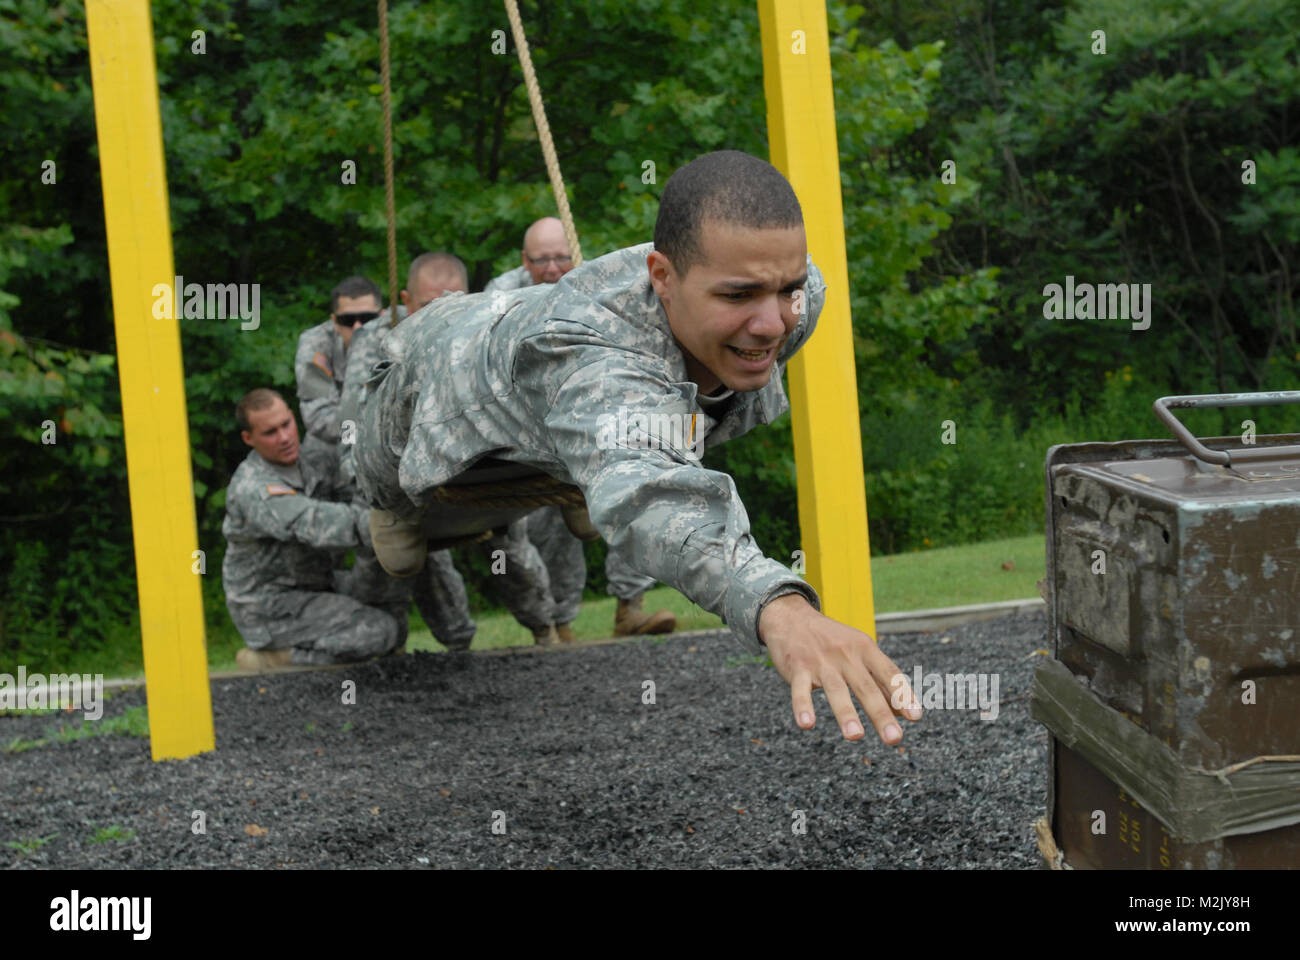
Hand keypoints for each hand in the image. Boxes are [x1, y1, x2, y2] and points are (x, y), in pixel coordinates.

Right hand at [758, 593, 920, 742]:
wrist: (791, 617)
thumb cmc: (831, 640)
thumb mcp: (858, 651)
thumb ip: (880, 681)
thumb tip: (904, 711)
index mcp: (865, 648)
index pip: (888, 673)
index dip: (902, 694)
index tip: (915, 717)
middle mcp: (846, 654)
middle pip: (866, 687)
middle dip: (880, 714)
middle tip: (894, 738)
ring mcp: (821, 661)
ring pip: (836, 689)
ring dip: (846, 713)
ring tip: (856, 736)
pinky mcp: (797, 668)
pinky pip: (800, 690)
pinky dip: (803, 707)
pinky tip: (807, 724)